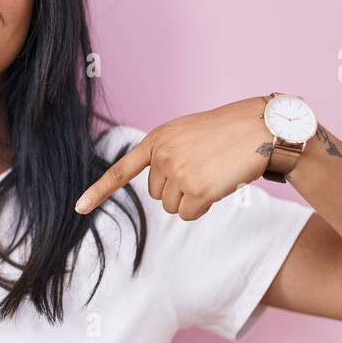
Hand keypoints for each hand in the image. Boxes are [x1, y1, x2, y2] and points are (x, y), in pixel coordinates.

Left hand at [74, 96, 271, 219]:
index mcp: (158, 139)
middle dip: (179, 189)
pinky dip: (203, 208)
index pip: (121, 170)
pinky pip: (189, 214)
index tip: (79, 208)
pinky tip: (219, 186)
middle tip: (204, 169)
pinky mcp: (197, 189)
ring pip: (172, 207)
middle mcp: (163, 155)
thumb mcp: (188, 134)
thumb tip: (161, 191)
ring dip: (192, 199)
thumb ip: (167, 154)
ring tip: (213, 173)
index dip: (99, 191)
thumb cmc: (229, 132)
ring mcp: (179, 172)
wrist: (262, 128)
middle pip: (157, 195)